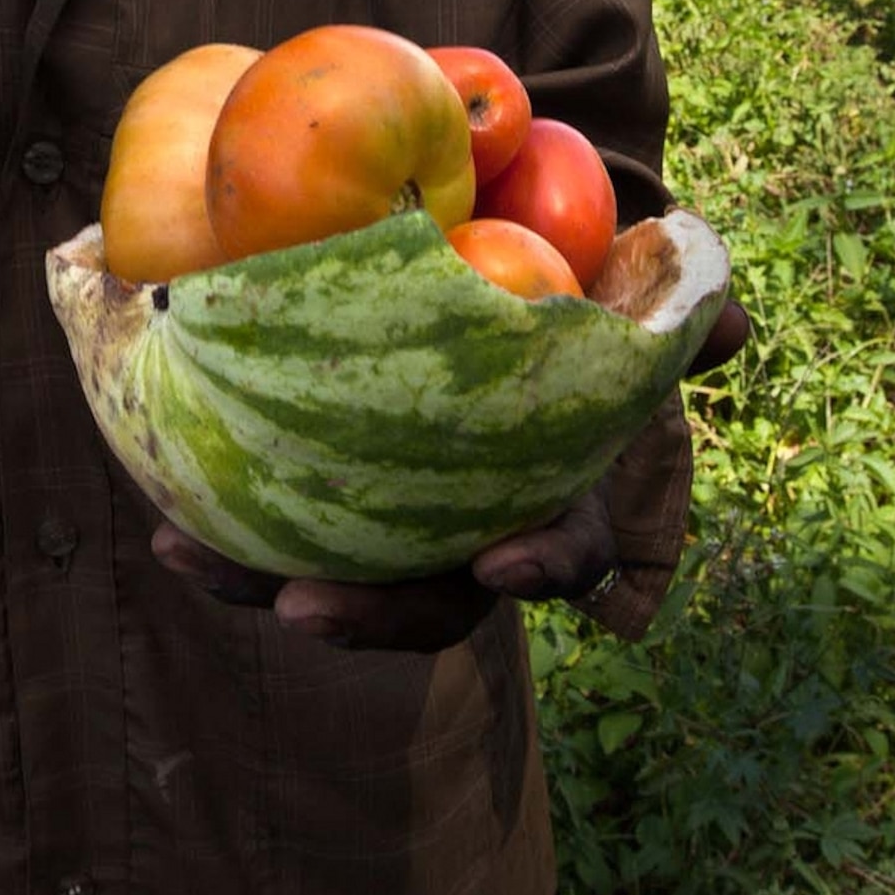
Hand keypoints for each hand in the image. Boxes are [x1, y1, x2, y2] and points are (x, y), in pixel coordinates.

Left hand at [154, 290, 752, 653]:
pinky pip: (271, 530)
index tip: (503, 560)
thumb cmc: (572, 302)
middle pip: (426, 605)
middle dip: (368, 619)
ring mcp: (394, 528)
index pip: (560, 557)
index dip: (540, 569)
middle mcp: (472, 535)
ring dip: (259, 583)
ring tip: (190, 556)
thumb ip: (678, 316)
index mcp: (556, 504)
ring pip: (335, 581)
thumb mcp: (630, 304)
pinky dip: (222, 533)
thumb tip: (731, 325)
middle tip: (306, 608)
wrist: (499, 276)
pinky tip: (163, 516)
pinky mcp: (323, 501)